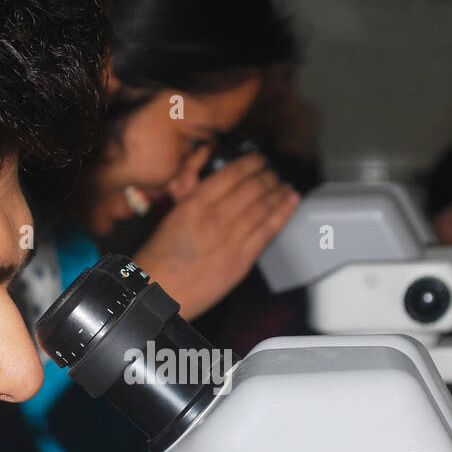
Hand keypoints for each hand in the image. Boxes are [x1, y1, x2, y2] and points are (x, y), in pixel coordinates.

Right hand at [132, 149, 297, 318]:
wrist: (160, 292)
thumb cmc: (160, 258)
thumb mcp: (173, 216)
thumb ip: (195, 197)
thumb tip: (217, 183)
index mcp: (194, 204)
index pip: (232, 173)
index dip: (251, 162)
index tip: (259, 160)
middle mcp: (214, 218)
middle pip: (252, 187)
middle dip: (268, 176)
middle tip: (274, 173)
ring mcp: (229, 240)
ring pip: (264, 206)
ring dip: (279, 192)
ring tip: (285, 186)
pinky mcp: (240, 261)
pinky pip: (268, 231)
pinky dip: (283, 213)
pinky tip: (291, 201)